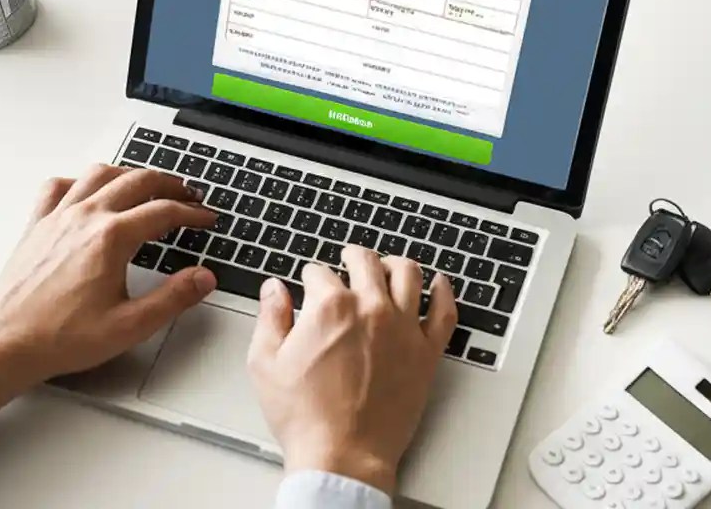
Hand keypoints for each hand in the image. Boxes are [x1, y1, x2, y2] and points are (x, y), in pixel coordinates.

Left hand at [0, 165, 218, 417]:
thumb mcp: (131, 325)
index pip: (164, 212)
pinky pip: (58, 187)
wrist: (7, 345)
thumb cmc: (60, 337)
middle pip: (137, 181)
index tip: (206, 218)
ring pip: (99, 174)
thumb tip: (203, 277)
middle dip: (169, 184)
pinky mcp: (36, 226)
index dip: (193, 212)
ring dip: (129, 173)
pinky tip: (87, 192)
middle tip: (188, 194)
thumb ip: (173, 298)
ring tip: (146, 183)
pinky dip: (79, 181)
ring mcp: (57, 218)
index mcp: (111, 238)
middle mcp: (84, 218)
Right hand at [247, 246, 457, 495]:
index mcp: (330, 308)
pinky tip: (439, 284)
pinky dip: (444, 292)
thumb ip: (270, 318)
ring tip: (389, 265)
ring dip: (395, 263)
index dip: (312, 276)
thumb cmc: (306, 417)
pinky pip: (444, 311)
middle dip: (353, 256)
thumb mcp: (266, 364)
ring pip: (408, 274)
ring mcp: (403, 328)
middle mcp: (371, 309)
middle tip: (350, 258)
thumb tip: (274, 289)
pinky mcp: (426, 352)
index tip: (311, 283)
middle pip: (366, 261)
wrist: (343, 455)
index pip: (320, 273)